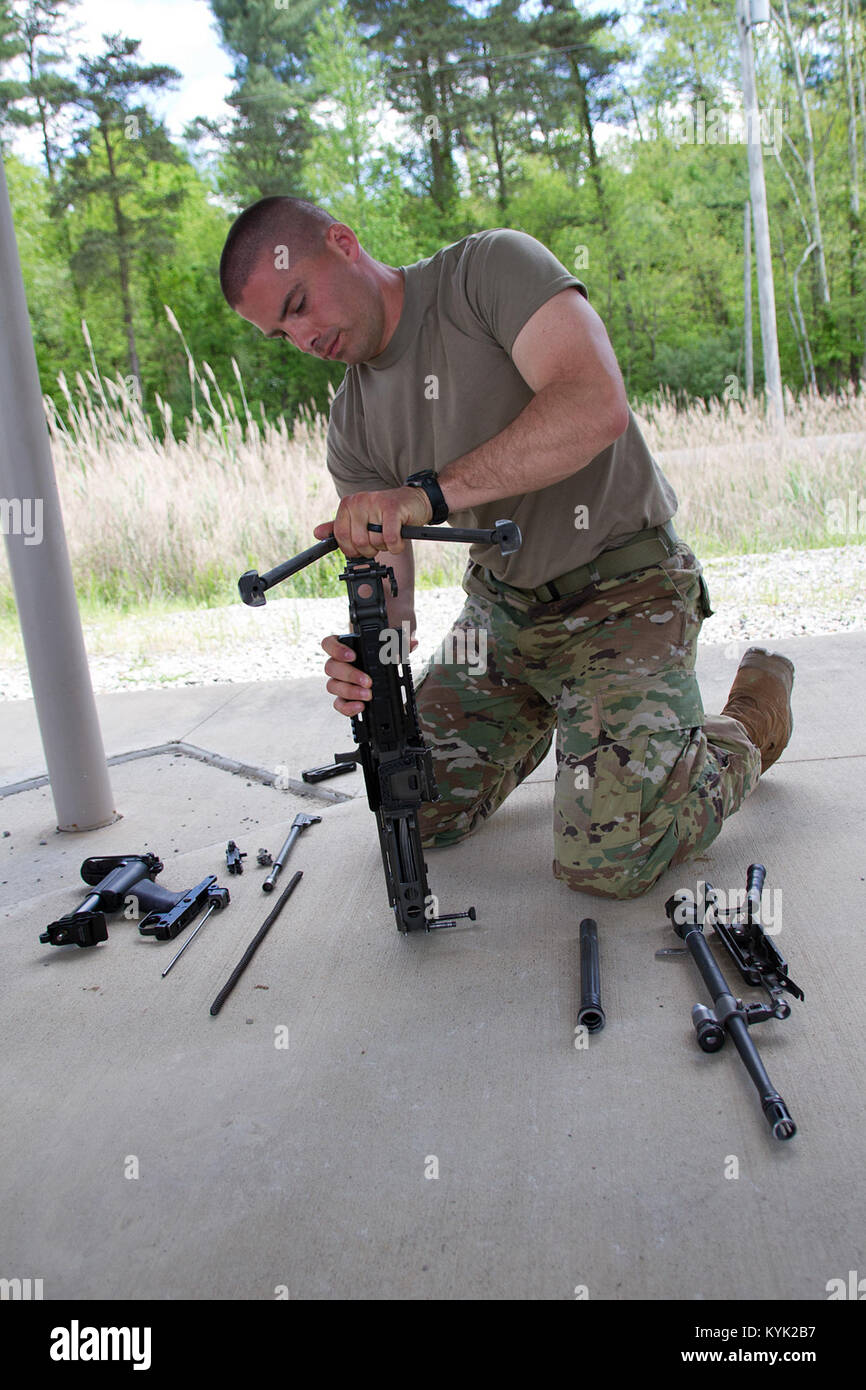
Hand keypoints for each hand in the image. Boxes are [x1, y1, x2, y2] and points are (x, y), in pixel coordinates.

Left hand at [313, 485, 432, 557]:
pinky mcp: (392, 509)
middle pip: (359, 543)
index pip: (341, 537)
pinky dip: (396, 546)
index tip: (362, 547)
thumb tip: (316, 533)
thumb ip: (338, 527)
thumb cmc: (386, 512)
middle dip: (372, 549)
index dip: (352, 549)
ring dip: (386, 546)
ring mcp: (375, 503)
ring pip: (375, 542)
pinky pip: (390, 539)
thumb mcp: (359, 519)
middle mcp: (359, 501)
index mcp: (348, 505)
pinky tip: (399, 538)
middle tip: (380, 538)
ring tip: (391, 533)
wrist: (414, 500)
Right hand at [322, 625, 418, 717]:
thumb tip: (412, 642)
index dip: (337, 649)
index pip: (329, 644)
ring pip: (332, 686)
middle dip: (350, 675)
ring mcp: (338, 682)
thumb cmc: (381, 656)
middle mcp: (338, 664)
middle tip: (368, 681)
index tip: (352, 656)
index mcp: (345, 647)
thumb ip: (399, 644)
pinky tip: (361, 707)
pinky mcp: (343, 698)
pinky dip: (348, 707)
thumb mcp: (391, 648)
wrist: (383, 673)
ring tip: (368, 695)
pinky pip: (338, 704)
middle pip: (331, 667)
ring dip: (350, 691)